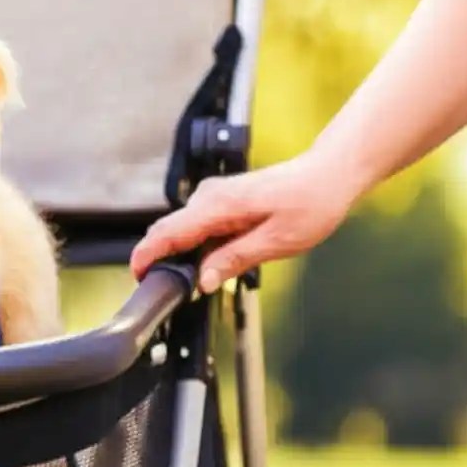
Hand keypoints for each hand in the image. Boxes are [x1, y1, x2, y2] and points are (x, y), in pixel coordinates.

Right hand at [130, 150, 363, 292]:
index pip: (169, 231)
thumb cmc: (311, 202)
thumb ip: (234, 260)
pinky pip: (197, 226)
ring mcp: (214, 197)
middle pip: (169, 231)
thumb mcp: (276, 241)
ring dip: (182, 255)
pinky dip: (196, 246)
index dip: (147, 255)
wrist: (329, 175)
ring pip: (183, 230)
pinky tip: (212, 261)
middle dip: (162, 259)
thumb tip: (202, 280)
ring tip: (198, 280)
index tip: (138, 275)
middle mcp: (210, 197)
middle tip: (172, 291)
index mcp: (219, 205)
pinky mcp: (222, 201)